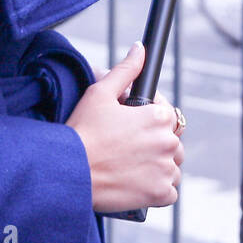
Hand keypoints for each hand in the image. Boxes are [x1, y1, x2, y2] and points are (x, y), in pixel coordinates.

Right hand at [69, 43, 184, 213]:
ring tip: (133, 166)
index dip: (151, 118)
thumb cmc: (82, 131)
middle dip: (156, 143)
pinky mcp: (158, 194)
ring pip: (173, 168)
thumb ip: (126, 69)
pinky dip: (158, 190)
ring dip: (160, 168)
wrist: (69, 171)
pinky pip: (170, 192)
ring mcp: (164, 170)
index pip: (169, 115)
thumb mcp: (100, 92)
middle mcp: (167, 143)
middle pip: (172, 143)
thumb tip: (140, 48)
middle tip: (129, 148)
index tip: (135, 125)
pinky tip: (139, 184)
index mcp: (158, 117)